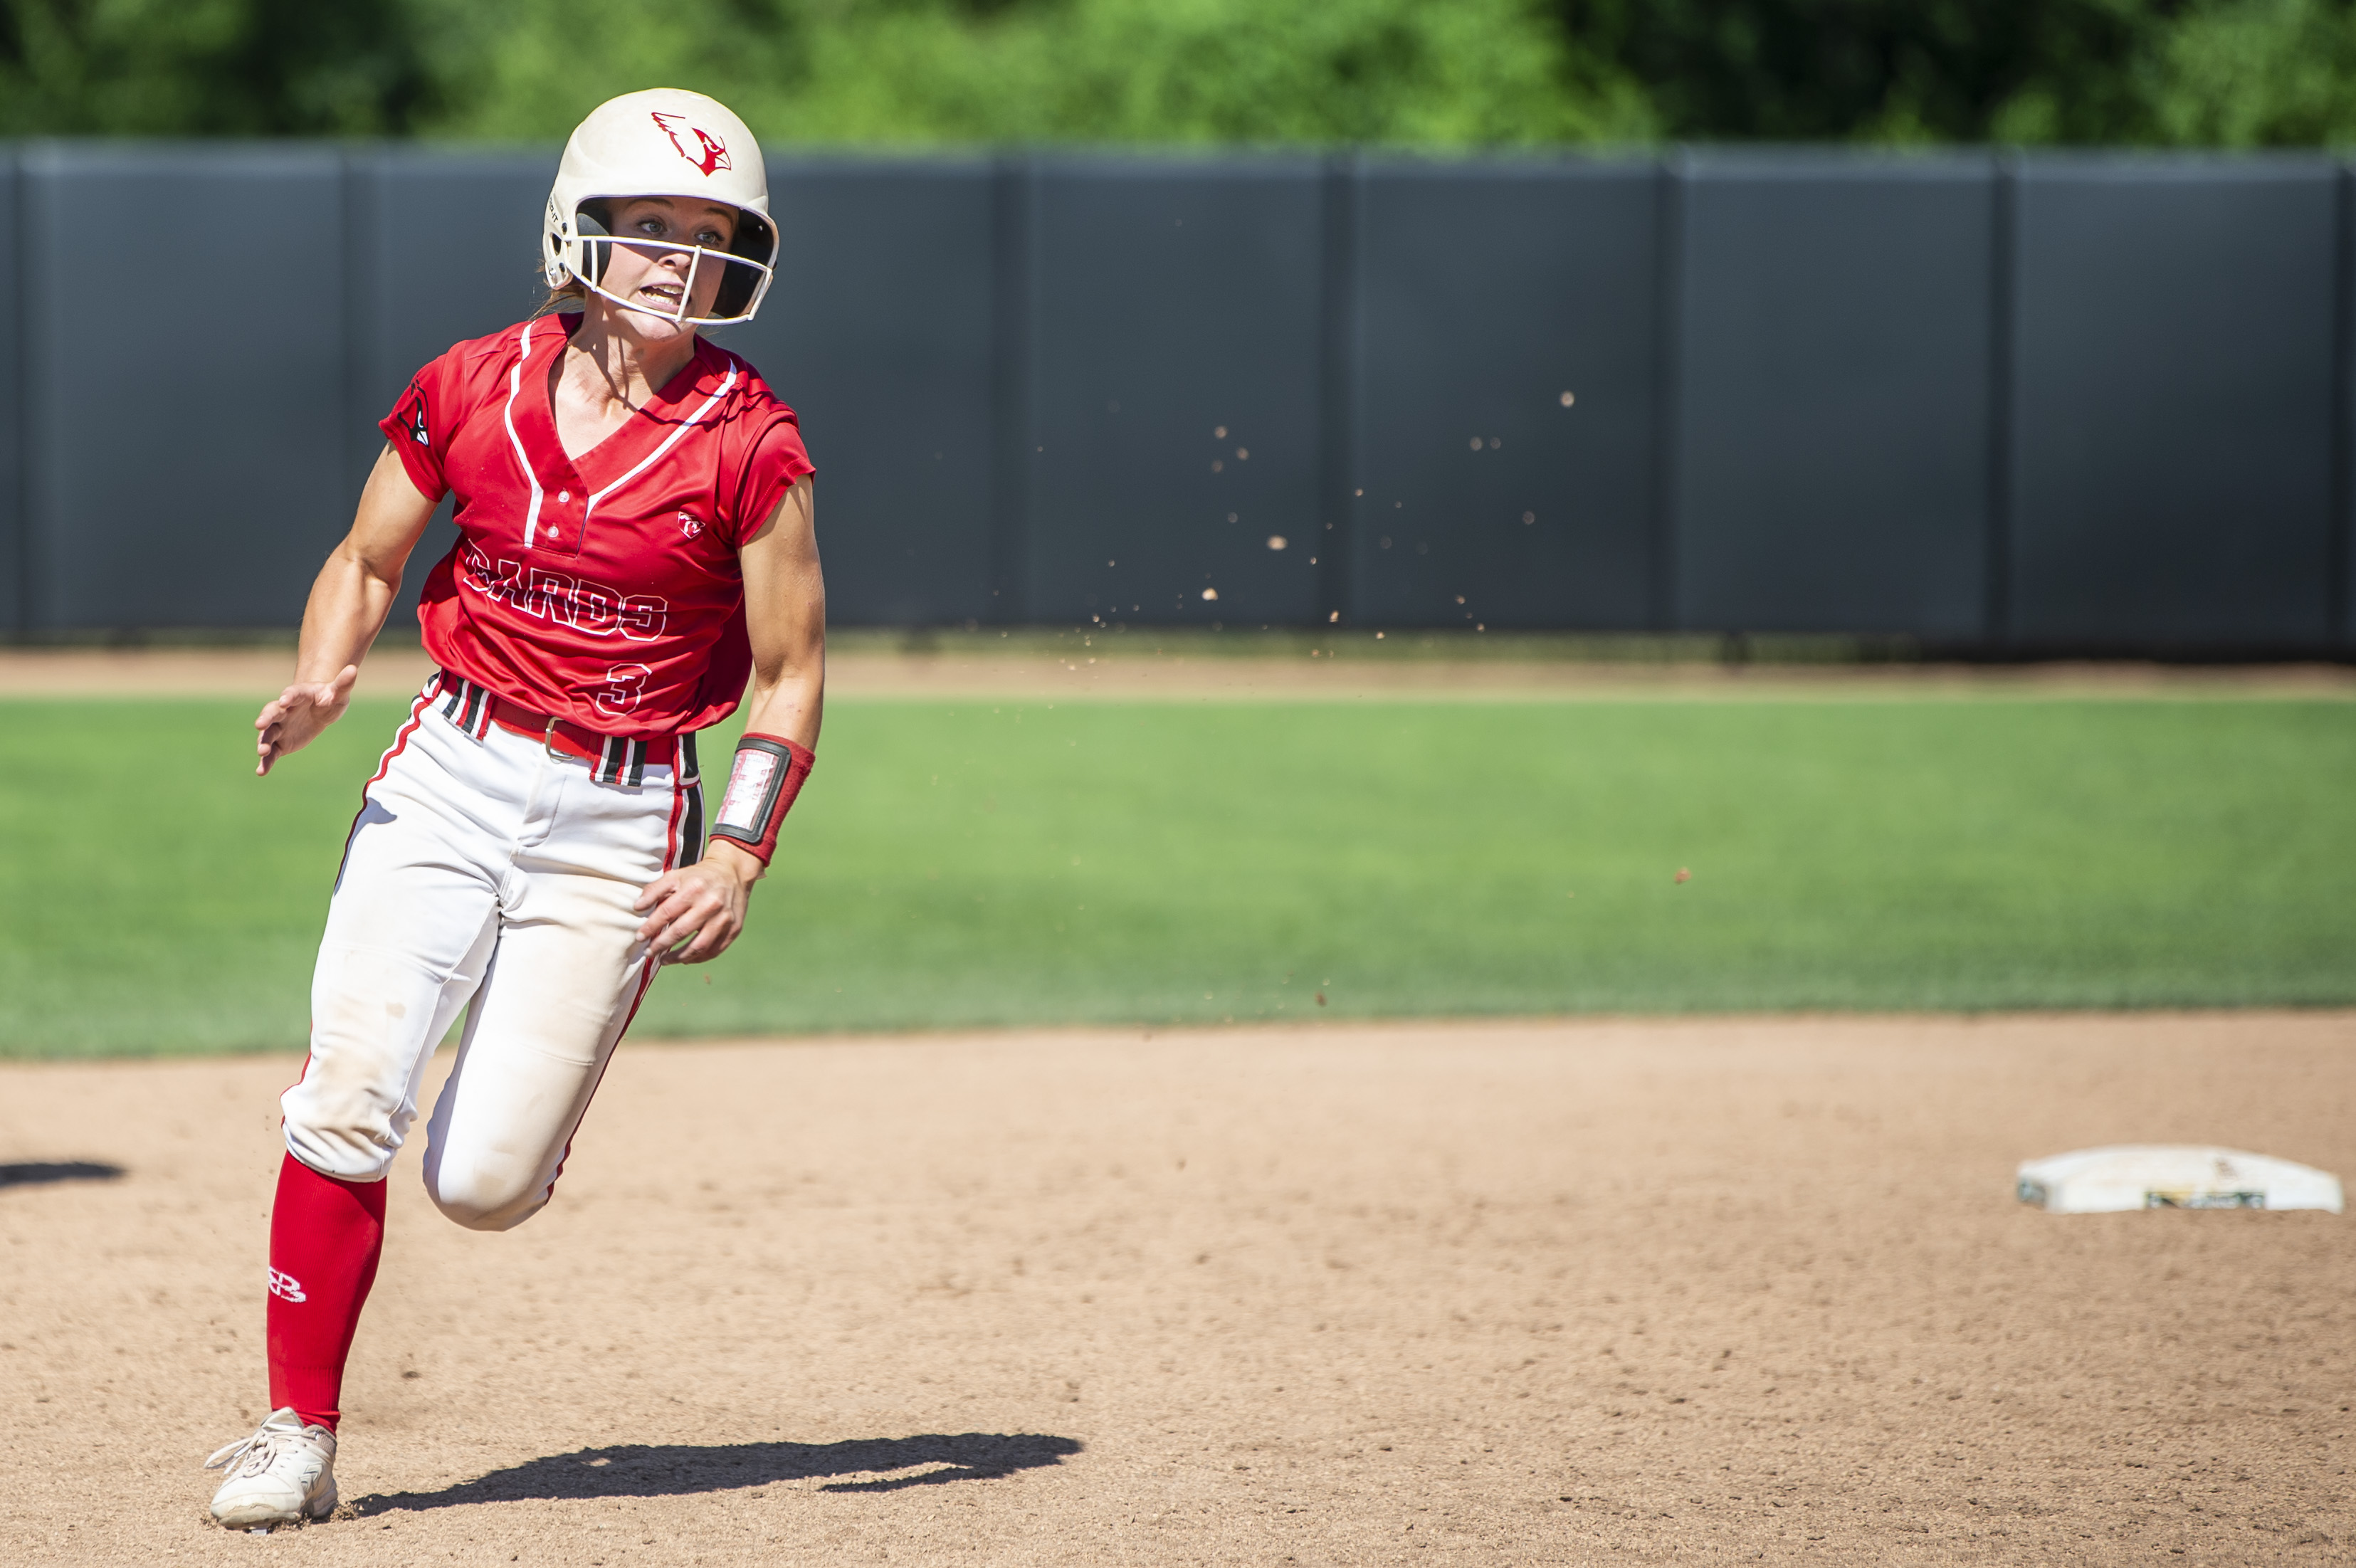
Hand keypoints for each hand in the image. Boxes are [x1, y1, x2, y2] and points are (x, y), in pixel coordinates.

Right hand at [254, 665, 358, 776]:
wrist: (320, 710)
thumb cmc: (329, 698)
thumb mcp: (338, 692)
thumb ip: (343, 683)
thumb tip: (353, 669)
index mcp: (298, 695)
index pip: (292, 694)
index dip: (288, 696)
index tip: (285, 700)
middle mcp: (284, 710)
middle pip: (272, 713)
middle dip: (266, 718)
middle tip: (259, 724)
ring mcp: (280, 727)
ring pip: (268, 734)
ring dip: (263, 742)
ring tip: (261, 751)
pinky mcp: (280, 743)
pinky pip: (272, 753)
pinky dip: (266, 761)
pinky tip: (262, 772)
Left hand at [633, 839, 761, 964]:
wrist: (732, 873)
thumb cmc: (698, 877)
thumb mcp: (675, 876)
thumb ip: (654, 890)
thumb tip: (637, 907)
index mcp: (694, 888)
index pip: (667, 913)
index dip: (650, 927)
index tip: (639, 937)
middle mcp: (711, 904)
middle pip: (681, 931)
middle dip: (661, 945)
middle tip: (649, 952)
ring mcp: (724, 918)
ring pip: (699, 946)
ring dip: (678, 957)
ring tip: (664, 960)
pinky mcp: (734, 929)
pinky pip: (714, 950)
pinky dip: (698, 958)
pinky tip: (685, 959)